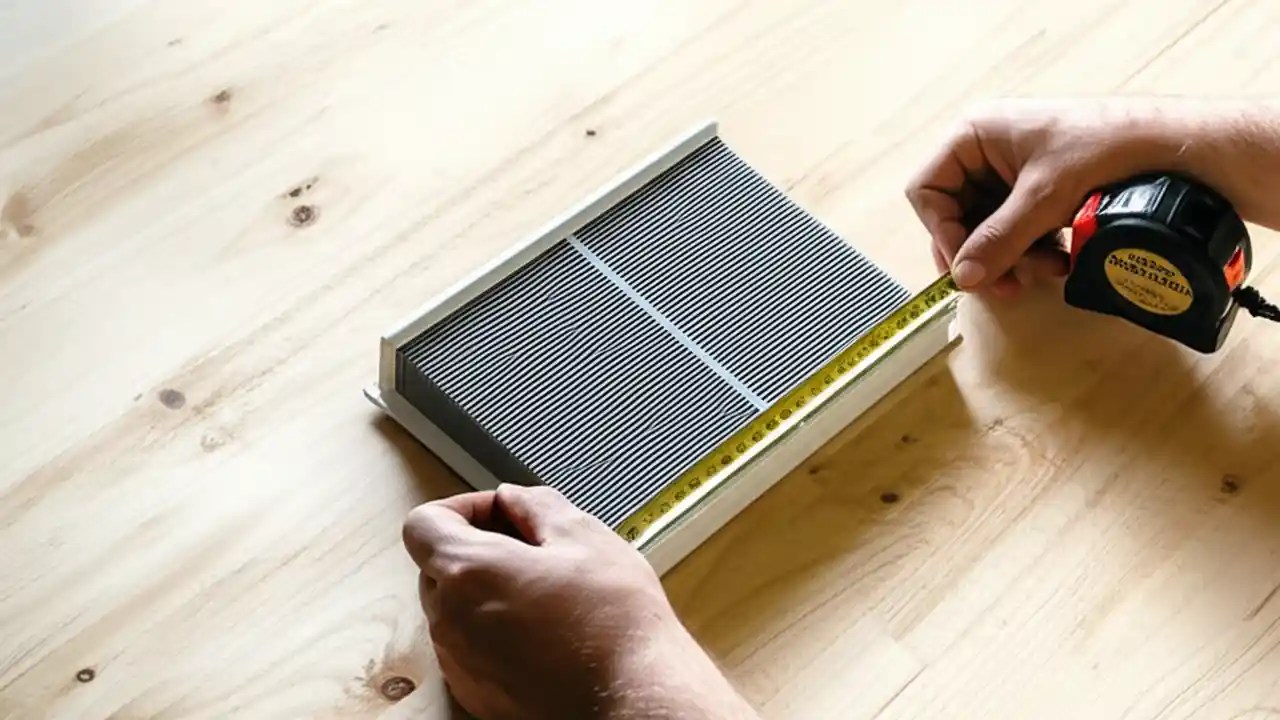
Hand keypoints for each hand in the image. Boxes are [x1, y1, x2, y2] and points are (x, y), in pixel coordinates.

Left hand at [402, 484, 758, 719]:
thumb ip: (535, 503)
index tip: (500, 512)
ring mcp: (460, 662)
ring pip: (455, 608)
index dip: (462, 507)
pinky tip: (544, 631)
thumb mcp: (584, 536)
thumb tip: (514, 499)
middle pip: (437, 565)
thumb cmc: (614, 625)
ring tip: (546, 594)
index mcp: (468, 571)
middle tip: (534, 549)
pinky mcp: (476, 694)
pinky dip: (494, 631)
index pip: (423, 523)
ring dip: (487, 591)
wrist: (632, 698)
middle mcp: (451, 620)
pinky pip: (469, 647)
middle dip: (479, 548)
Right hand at [906, 98, 1197, 296]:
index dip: (940, 231)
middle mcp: (986, 151)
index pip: (927, 191)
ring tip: (1046, 270)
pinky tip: (1058, 260)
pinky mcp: (1037, 190)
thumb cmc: (1104, 149)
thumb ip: (998, 240)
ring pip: (987, 228)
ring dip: (1012, 257)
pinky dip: (1031, 250)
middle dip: (982, 252)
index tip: (967, 265)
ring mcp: (1012, 171)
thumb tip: (963, 279)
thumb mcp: (1043, 199)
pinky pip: (1016, 229)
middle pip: (956, 215)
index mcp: (974, 134)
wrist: (1173, 146)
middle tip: (1003, 285)